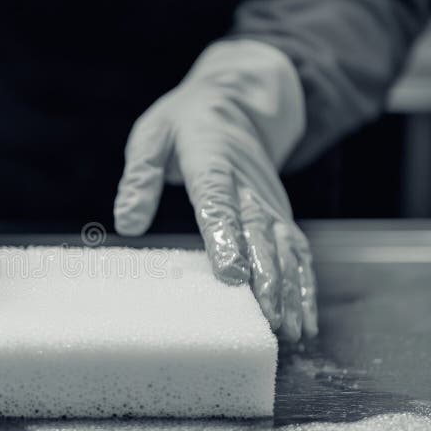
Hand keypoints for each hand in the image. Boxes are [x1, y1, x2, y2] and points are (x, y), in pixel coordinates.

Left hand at [114, 40, 317, 339]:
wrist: (234, 101)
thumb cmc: (184, 123)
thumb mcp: (152, 137)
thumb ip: (140, 178)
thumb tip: (126, 222)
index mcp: (212, 161)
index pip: (218, 203)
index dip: (225, 239)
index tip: (231, 275)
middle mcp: (248, 185)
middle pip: (260, 233)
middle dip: (268, 278)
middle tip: (270, 318)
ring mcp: (268, 201)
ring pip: (286, 246)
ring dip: (291, 289)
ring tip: (291, 329)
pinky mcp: (278, 214)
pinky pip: (296, 249)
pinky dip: (304, 284)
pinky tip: (304, 317)